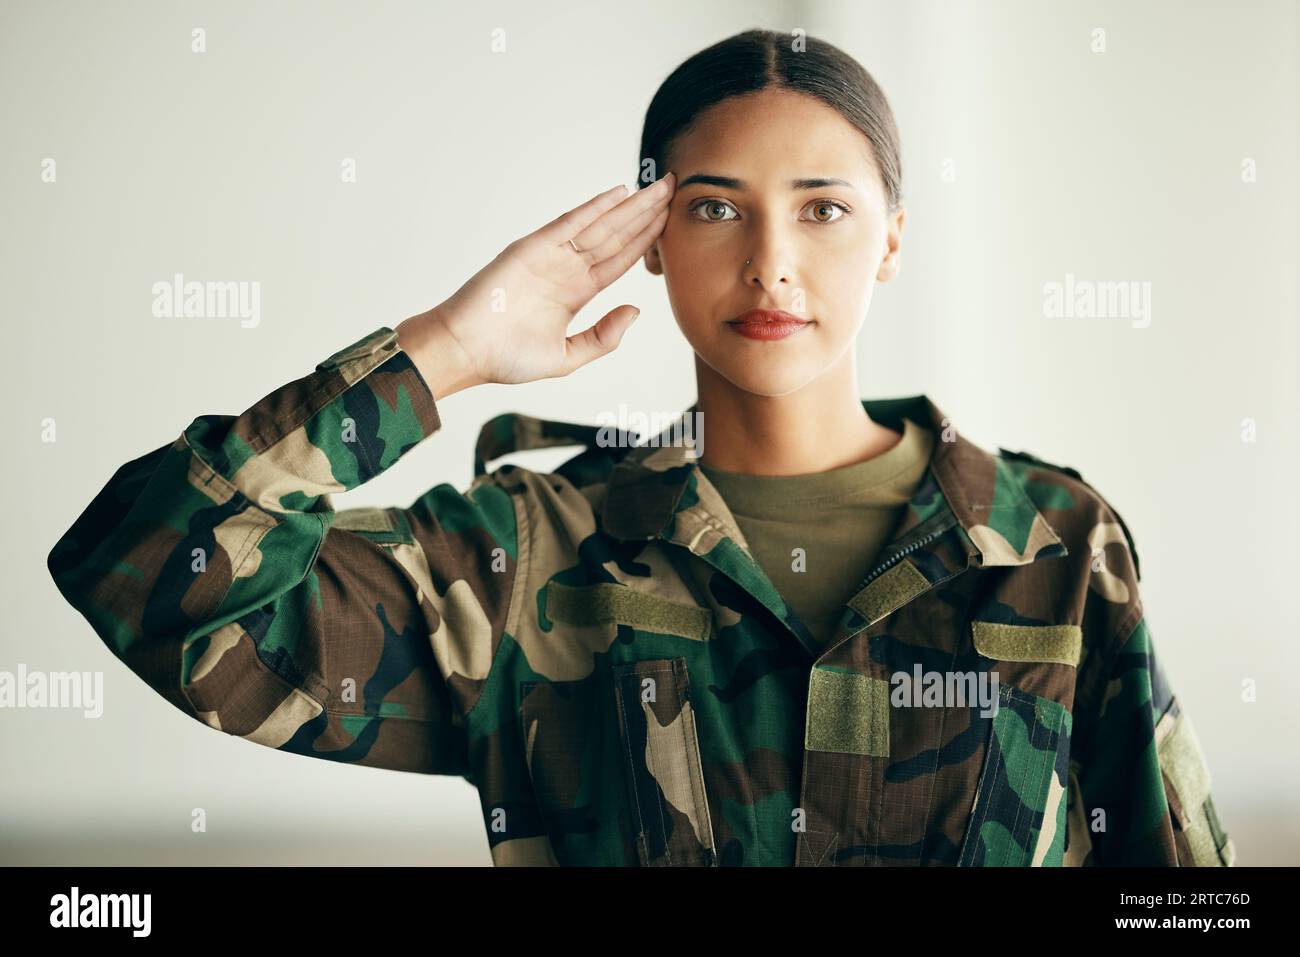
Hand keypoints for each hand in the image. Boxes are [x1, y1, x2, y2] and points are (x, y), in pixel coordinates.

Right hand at [398, 174, 674, 396]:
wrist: (465, 352)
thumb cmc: (506, 358)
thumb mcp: (568, 356)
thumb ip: (603, 337)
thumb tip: (636, 311)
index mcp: (576, 293)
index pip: (620, 260)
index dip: (647, 241)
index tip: (671, 223)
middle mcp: (567, 270)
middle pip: (616, 236)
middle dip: (646, 214)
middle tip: (673, 189)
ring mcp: (550, 257)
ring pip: (600, 226)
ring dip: (629, 206)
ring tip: (657, 187)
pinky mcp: (532, 249)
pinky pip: (569, 224)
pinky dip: (594, 208)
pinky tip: (618, 195)